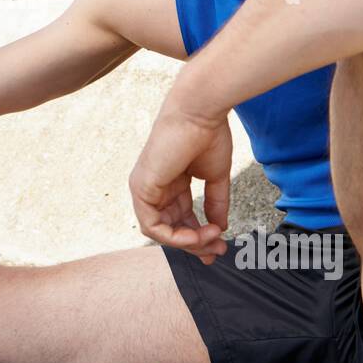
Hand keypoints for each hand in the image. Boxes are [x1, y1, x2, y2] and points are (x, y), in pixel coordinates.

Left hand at [128, 103, 232, 264]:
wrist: (200, 112)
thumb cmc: (207, 135)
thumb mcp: (214, 177)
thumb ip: (215, 203)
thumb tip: (220, 227)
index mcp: (169, 183)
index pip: (178, 219)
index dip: (198, 237)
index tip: (219, 245)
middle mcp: (153, 188)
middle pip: (170, 228)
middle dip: (196, 244)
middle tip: (218, 250)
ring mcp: (145, 188)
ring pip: (160, 232)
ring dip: (188, 242)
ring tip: (212, 238)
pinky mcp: (142, 188)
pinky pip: (153, 226)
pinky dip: (175, 237)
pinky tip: (197, 236)